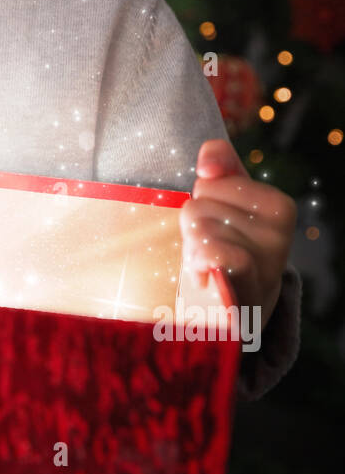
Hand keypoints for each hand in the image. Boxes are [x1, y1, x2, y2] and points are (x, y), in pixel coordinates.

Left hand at [180, 138, 296, 328]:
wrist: (236, 313)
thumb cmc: (226, 248)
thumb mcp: (226, 203)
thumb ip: (221, 166)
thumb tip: (209, 160)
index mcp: (279, 206)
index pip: (207, 181)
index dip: (200, 204)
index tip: (217, 228)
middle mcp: (281, 233)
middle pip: (199, 204)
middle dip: (194, 228)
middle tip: (211, 252)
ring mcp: (267, 263)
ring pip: (198, 229)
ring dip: (192, 251)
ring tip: (209, 268)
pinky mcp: (250, 290)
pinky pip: (218, 255)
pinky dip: (200, 263)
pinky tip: (204, 276)